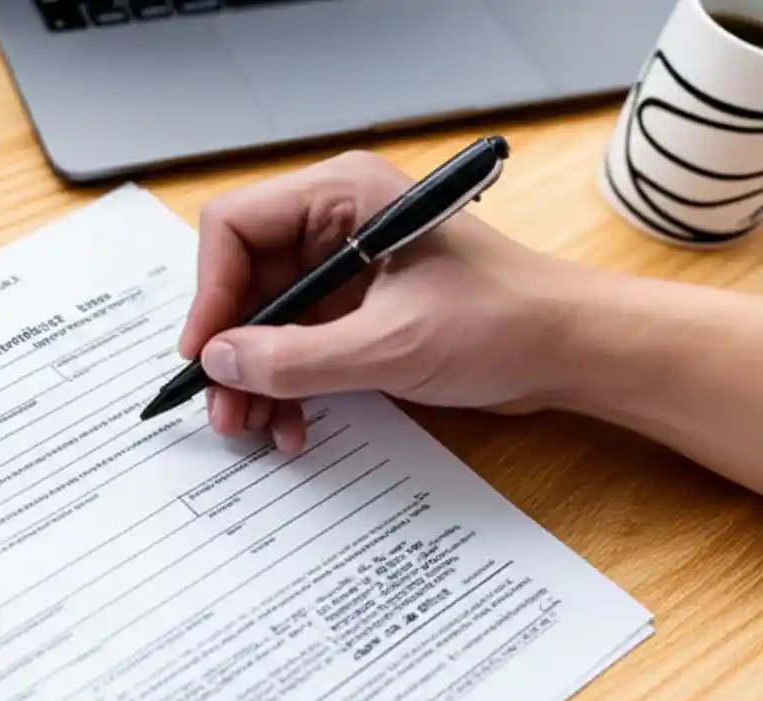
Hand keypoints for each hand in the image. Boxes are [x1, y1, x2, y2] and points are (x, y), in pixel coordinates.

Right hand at [179, 150, 582, 453]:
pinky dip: (288, 383)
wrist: (573, 351)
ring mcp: (346, 266)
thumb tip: (219, 361)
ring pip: (266, 318)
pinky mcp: (358, 307)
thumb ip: (296, 358)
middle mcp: (335, 222)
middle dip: (232, 348)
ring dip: (255, 375)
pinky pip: (298, 342)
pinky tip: (291, 425)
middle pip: (244, 278)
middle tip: (223, 408)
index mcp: (341, 195)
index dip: (210, 291)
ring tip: (254, 428)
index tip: (204, 354)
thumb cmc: (505, 322)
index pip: (235, 226)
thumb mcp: (390, 346)